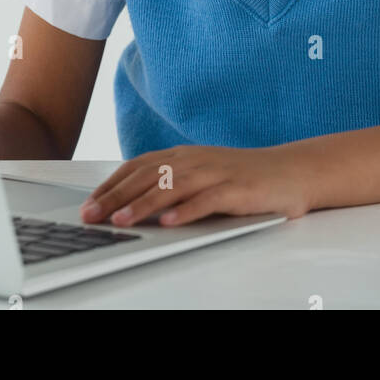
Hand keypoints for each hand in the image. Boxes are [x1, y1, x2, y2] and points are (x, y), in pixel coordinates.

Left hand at [79, 142, 313, 227]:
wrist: (290, 171)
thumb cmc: (242, 177)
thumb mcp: (201, 176)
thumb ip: (171, 185)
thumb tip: (131, 205)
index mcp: (182, 156)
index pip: (137, 167)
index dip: (111, 185)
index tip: (89, 204)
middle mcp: (194, 161)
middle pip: (148, 177)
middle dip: (116, 197)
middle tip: (91, 215)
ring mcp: (215, 173)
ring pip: (172, 187)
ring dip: (143, 204)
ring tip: (121, 221)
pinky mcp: (236, 189)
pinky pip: (207, 200)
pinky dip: (186, 211)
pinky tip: (169, 222)